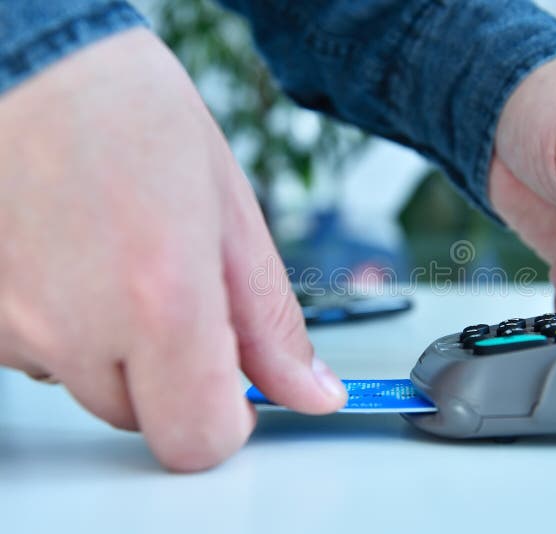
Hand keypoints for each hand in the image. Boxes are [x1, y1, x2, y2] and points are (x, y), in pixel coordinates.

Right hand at [0, 29, 346, 470]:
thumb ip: (270, 320)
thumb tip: (309, 389)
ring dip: (115, 346)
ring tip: (118, 259)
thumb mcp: (229, 212)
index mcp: (162, 299)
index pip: (199, 440)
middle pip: (143, 418)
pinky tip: (73, 258)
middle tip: (175, 294)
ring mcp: (11, 326)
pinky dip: (65, 324)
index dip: (227, 424)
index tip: (235, 392)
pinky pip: (37, 353)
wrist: (24, 62)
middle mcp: (75, 327)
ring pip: (87, 385)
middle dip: (174, 376)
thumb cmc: (127, 112)